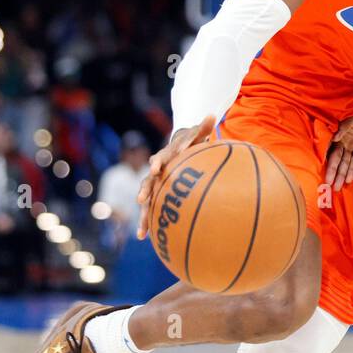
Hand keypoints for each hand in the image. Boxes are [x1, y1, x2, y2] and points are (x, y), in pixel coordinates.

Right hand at [136, 115, 214, 239]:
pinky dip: (148, 223)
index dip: (158, 162)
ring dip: (144, 214)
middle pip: (147, 181)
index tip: (156, 167)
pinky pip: (152, 210)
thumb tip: (211, 115)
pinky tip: (144, 238)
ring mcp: (156, 185)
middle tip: (141, 199)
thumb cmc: (191, 143)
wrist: (179, 149)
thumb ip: (203, 127)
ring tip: (143, 230)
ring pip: (147, 200)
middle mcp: (156, 172)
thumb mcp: (197, 134)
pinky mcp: (158, 196)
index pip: (160, 158)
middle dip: (145, 190)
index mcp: (166, 157)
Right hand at [324, 92, 352, 191]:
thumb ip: (346, 126)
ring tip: (337, 187)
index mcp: (340, 130)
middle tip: (329, 184)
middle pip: (336, 157)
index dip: (325, 158)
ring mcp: (352, 145)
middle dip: (333, 171)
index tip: (320, 169)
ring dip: (340, 174)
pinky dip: (351, 171)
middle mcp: (343, 139)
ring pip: (344, 162)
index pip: (329, 146)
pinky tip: (347, 180)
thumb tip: (334, 137)